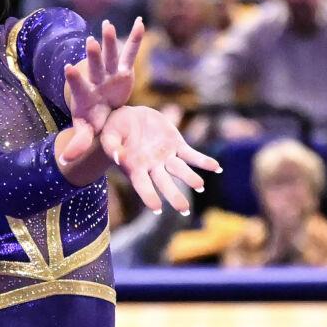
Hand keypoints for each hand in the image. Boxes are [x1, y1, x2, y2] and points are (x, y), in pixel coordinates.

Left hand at [63, 18, 144, 132]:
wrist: (102, 108)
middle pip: (94, 67)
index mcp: (86, 95)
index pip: (78, 86)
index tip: (67, 68)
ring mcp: (109, 73)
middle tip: (91, 42)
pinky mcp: (123, 69)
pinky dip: (135, 38)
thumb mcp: (86, 130)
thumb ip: (78, 142)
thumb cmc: (92, 119)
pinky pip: (130, 53)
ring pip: (110, 56)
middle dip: (93, 56)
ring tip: (108, 25)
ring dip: (109, 41)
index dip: (74, 78)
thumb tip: (64, 160)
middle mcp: (97, 80)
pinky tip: (140, 22)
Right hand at [99, 104, 221, 213]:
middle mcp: (152, 167)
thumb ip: (112, 146)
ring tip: (200, 186)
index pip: (142, 186)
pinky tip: (217, 168)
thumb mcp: (109, 134)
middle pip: (165, 184)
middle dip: (174, 196)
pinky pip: (192, 155)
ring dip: (191, 178)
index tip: (157, 209)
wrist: (129, 117)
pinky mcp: (176, 145)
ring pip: (180, 170)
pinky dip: (204, 162)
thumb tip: (118, 157)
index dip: (149, 197)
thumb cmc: (115, 128)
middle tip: (184, 210)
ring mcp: (166, 157)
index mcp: (135, 168)